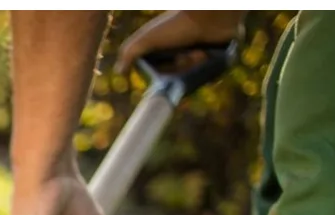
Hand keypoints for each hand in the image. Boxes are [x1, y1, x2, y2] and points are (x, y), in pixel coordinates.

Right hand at [115, 11, 243, 74]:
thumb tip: (120, 71)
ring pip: (194, 80)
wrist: (209, 13)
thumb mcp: (146, 39)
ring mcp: (197, 59)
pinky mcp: (214, 60)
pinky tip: (210, 59)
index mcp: (163, 54)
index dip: (166, 76)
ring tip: (201, 52)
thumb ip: (129, 53)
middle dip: (183, 70)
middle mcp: (179, 57)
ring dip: (197, 71)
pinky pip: (211, 77)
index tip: (171, 68)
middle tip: (188, 55)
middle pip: (177, 80)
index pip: (161, 78)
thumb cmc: (177, 24)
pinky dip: (211, 74)